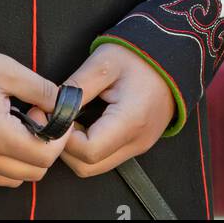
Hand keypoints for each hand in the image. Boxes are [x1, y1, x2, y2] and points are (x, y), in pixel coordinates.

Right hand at [0, 42, 75, 186]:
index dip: (57, 137)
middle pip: (32, 173)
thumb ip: (40, 88)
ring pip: (11, 179)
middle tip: (32, 119)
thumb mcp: (4, 68)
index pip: (45, 155)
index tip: (50, 115)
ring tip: (13, 127)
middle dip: (43, 149)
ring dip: (22, 159)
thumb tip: (64, 102)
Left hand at [24, 44, 176, 178]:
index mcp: (129, 121)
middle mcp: (136, 142)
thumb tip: (51, 106)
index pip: (87, 152)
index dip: (63, 138)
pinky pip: (107, 157)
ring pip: (96, 166)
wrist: (173, 56)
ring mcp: (138, 146)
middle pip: (89, 166)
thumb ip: (76, 87)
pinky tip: (83, 122)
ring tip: (68, 118)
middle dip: (64, 147)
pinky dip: (89, 147)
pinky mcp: (137, 144)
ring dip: (76, 148)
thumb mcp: (103, 62)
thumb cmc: (139, 56)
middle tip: (54, 118)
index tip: (51, 116)